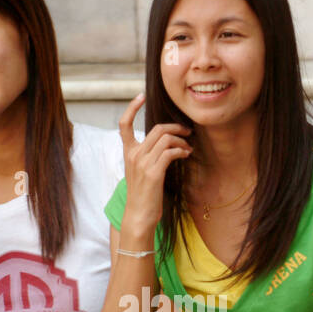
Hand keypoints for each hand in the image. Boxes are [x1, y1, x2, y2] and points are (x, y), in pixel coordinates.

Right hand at [117, 93, 190, 233]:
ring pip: (166, 139)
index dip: (131, 108)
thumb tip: (167, 144)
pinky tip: (186, 155)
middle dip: (176, 127)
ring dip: (182, 141)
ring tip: (189, 148)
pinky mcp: (153, 173)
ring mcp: (143, 163)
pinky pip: (170, 152)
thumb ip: (149, 156)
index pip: (124, 124)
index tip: (140, 96)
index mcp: (128, 152)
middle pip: (157, 128)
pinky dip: (181, 151)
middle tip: (188, 132)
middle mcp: (133, 155)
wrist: (139, 216)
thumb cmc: (143, 195)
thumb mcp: (141, 172)